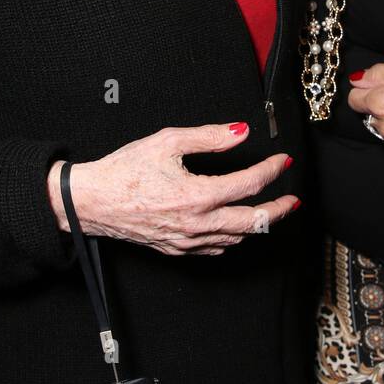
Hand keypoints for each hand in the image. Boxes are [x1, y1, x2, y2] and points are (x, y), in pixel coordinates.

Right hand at [46, 122, 299, 257]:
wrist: (90, 201)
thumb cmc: (124, 170)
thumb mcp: (167, 141)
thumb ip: (209, 137)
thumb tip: (240, 133)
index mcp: (197, 196)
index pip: (249, 185)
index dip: (272, 171)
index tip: (283, 161)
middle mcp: (197, 224)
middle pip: (253, 222)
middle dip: (279, 210)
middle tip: (293, 200)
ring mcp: (187, 241)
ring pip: (236, 239)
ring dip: (256, 225)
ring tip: (268, 211)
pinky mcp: (176, 250)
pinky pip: (215, 250)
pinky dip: (232, 238)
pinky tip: (234, 227)